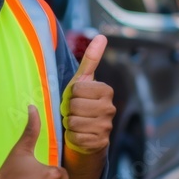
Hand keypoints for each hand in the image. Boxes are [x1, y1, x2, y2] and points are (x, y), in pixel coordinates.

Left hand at [62, 35, 116, 154]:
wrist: (85, 134)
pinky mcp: (100, 143)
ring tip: (75, 123)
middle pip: (74, 105)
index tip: (75, 99)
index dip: (69, 95)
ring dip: (69, 123)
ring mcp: (106, 126)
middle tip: (73, 113)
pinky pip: (75, 137)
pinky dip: (72, 136)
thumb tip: (102, 36)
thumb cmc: (81, 104)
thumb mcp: (82, 81)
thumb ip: (91, 59)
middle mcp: (110, 108)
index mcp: (106, 91)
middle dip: (68, 110)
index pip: (76, 89)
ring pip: (73, 122)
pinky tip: (78, 135)